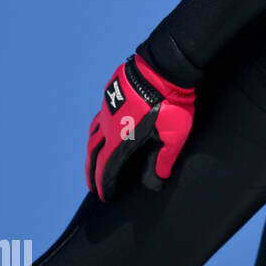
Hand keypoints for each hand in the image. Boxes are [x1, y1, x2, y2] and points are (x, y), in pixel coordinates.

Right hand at [85, 54, 196, 201]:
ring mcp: (107, 110)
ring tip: (92, 162)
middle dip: (92, 173)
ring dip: (91, 153)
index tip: (103, 197)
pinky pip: (99, 119)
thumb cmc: (172, 103)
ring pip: (93, 136)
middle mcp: (108, 126)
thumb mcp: (173, 136)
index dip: (104, 184)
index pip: (107, 168)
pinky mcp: (111, 96)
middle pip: (94, 154)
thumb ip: (163, 160)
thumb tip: (155, 183)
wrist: (164, 68)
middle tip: (93, 186)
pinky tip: (100, 131)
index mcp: (121, 139)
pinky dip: (96, 132)